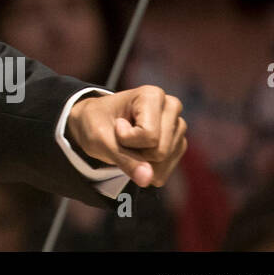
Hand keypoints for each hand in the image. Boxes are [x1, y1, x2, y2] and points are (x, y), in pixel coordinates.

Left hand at [67, 85, 186, 187]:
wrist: (96, 124)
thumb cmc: (96, 123)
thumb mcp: (100, 139)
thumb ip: (124, 159)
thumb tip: (148, 179)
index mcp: (152, 95)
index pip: (149, 135)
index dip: (125, 139)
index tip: (116, 124)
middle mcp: (171, 107)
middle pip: (160, 151)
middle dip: (135, 152)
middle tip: (121, 137)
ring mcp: (177, 127)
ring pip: (164, 162)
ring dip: (140, 162)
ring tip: (129, 143)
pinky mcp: (178, 145)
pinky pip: (165, 171)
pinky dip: (146, 170)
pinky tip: (137, 153)